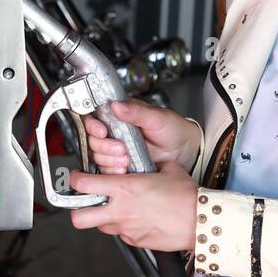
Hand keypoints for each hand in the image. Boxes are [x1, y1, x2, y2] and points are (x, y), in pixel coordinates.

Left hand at [68, 161, 198, 251]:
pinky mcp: (136, 242)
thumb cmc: (186, 196)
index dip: (75, 180)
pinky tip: (138, 220)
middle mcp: (120, 210)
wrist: (200, 221)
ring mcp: (126, 229)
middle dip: (77, 211)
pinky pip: (122, 235)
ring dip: (104, 219)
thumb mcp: (167, 169)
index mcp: (123, 188)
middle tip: (85, 203)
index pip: (83, 184)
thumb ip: (151, 166)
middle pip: (79, 218)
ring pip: (100, 227)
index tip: (77, 178)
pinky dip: (125, 228)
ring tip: (117, 210)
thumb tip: (150, 163)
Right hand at [81, 98, 200, 175]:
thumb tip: (117, 105)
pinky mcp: (121, 164)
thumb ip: (136, 111)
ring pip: (98, 155)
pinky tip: (124, 169)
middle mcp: (115, 131)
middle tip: (121, 148)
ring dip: (109, 159)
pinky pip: (106, 170)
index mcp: (120, 115)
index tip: (102, 131)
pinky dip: (112, 171)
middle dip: (105, 146)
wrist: (184, 151)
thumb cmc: (173, 129)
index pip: (95, 117)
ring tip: (126, 158)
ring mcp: (117, 149)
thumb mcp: (156, 117)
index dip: (93, 125)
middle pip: (93, 139)